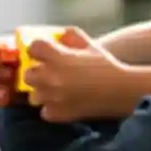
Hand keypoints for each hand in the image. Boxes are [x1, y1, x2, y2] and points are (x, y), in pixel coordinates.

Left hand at [24, 27, 140, 122]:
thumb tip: (55, 37)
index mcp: (58, 58)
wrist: (122, 91)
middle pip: (28, 74)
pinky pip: (44, 111)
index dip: (37, 49)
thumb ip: (69, 36)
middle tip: (48, 72)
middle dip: (37, 72)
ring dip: (42, 91)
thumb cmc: (106, 65)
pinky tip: (62, 102)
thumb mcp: (89, 44)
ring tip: (55, 89)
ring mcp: (54, 97)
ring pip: (34, 95)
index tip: (42, 52)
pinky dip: (51, 108)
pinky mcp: (59, 114)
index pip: (33, 48)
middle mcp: (52, 77)